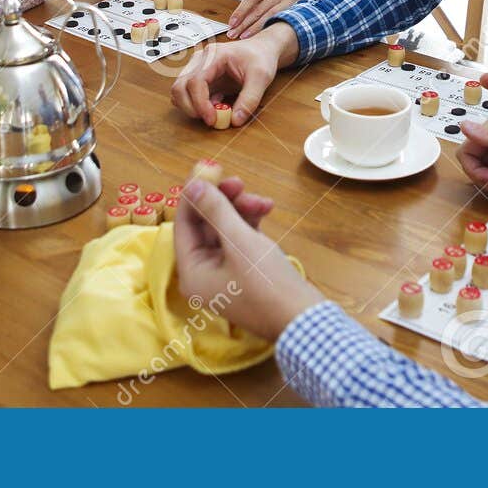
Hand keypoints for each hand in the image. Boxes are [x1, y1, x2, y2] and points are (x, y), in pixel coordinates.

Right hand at [170, 31, 286, 126]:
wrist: (260, 50)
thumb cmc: (260, 58)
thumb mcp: (261, 77)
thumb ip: (250, 99)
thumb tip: (235, 120)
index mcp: (214, 55)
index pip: (195, 81)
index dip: (200, 104)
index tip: (212, 119)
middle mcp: (200, 60)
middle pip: (179, 87)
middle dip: (191, 108)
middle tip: (211, 120)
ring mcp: (196, 68)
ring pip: (179, 92)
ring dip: (190, 108)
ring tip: (213, 113)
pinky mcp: (198, 78)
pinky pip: (186, 95)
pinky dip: (194, 106)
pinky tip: (213, 106)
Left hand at [174, 176, 323, 341]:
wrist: (304, 317)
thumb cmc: (267, 282)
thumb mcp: (240, 242)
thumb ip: (215, 210)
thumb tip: (192, 185)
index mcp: (192, 272)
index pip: (184, 224)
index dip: (195, 194)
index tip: (209, 169)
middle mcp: (203, 272)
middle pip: (205, 224)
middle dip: (224, 201)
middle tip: (240, 181)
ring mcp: (225, 272)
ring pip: (225, 228)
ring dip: (242, 210)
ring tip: (264, 202)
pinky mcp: (245, 271)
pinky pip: (240, 239)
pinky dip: (251, 223)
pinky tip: (268, 210)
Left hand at [227, 0, 303, 39]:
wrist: (301, 0)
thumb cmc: (278, 0)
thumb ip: (253, 7)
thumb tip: (234, 23)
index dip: (240, 12)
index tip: (232, 23)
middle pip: (259, 8)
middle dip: (244, 23)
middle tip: (233, 33)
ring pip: (269, 15)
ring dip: (254, 28)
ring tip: (243, 36)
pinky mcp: (298, 8)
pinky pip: (280, 20)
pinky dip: (268, 28)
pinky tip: (261, 36)